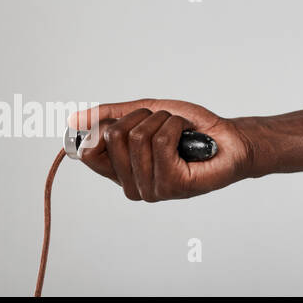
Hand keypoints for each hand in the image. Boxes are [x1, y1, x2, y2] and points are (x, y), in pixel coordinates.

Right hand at [66, 99, 253, 201]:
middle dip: (144, 116)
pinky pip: (162, 141)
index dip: (106, 127)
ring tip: (180, 131)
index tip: (132, 119)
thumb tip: (73, 120)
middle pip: (114, 136)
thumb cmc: (191, 129)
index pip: (89, 152)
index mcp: (120, 172)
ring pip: (139, 136)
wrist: (230, 138)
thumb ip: (110, 115)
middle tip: (165, 123)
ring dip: (165, 120)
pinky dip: (178, 126)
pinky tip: (190, 139)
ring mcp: (151, 189)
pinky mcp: (172, 185)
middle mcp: (132, 186)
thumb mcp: (146, 113)